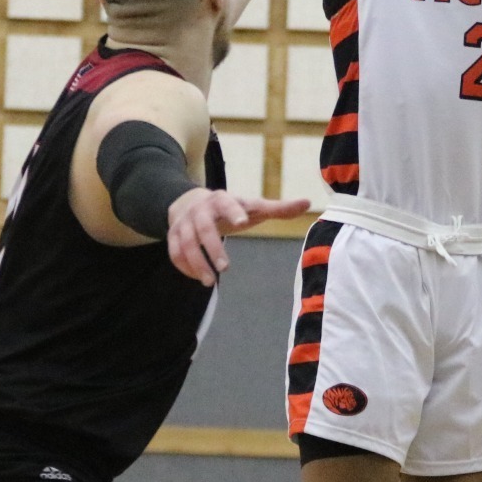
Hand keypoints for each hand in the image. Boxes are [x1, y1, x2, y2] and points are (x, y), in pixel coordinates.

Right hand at [167, 188, 309, 285]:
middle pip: (203, 229)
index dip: (233, 211)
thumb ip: (278, 208)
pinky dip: (185, 267)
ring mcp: (184, 223)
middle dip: (213, 248)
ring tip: (210, 282)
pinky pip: (174, 253)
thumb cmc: (230, 208)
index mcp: (222, 199)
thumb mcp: (251, 206)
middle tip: (226, 267)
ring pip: (185, 244)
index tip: (243, 221)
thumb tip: (308, 201)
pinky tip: (198, 278)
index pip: (226, 203)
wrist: (189, 201)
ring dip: (197, 263)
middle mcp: (200, 210)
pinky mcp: (173, 236)